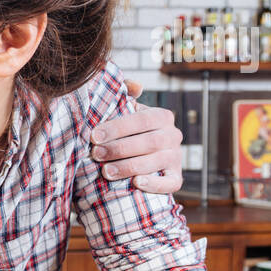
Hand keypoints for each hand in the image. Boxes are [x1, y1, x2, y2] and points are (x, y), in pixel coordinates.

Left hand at [91, 79, 182, 194]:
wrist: (134, 156)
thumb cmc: (125, 131)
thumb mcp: (124, 111)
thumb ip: (124, 95)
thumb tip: (135, 86)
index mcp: (162, 117)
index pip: (142, 120)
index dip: (118, 128)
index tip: (94, 136)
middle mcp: (173, 136)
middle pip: (150, 142)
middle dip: (120, 148)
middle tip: (96, 154)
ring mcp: (176, 158)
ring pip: (157, 161)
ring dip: (130, 166)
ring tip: (106, 171)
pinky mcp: (176, 178)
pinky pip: (170, 183)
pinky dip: (155, 184)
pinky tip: (137, 183)